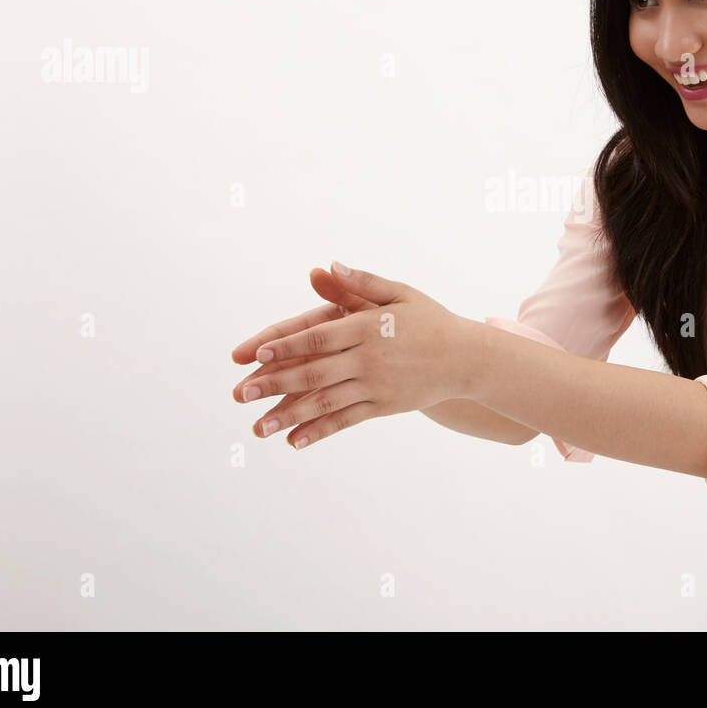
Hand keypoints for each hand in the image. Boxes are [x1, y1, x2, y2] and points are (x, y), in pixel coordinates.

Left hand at [232, 262, 479, 448]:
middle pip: (314, 372)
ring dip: (288, 415)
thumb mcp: (399, 293)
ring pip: (325, 402)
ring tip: (257, 428)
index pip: (318, 337)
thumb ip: (360, 283)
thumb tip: (324, 266)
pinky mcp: (382, 406)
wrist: (466, 358)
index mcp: (367, 326)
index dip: (286, 346)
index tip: (255, 354)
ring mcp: (375, 386)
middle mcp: (368, 358)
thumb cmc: (428, 320)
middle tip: (240, 393)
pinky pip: (345, 421)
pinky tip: (293, 441)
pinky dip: (319, 431)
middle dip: (274, 383)